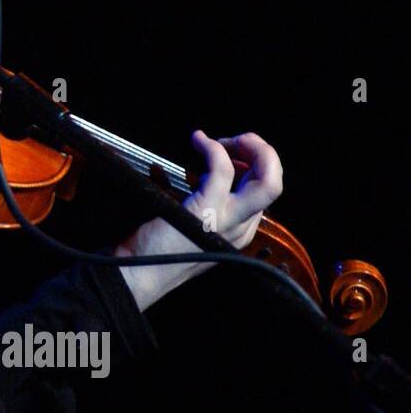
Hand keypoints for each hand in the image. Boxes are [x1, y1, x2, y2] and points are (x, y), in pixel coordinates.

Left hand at [113, 130, 283, 310]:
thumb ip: (206, 206)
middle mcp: (241, 228)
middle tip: (237, 141)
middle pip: (275, 184)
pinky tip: (198, 141)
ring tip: (221, 139)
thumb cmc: (155, 248)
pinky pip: (223, 170)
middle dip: (264, 154)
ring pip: (267, 180)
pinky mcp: (205, 211)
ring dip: (249, 147)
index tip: (229, 152)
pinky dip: (214, 148)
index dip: (253, 165)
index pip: (264, 191)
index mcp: (240, 230)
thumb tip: (205, 173)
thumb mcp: (191, 226)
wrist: (136, 273)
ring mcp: (227, 221)